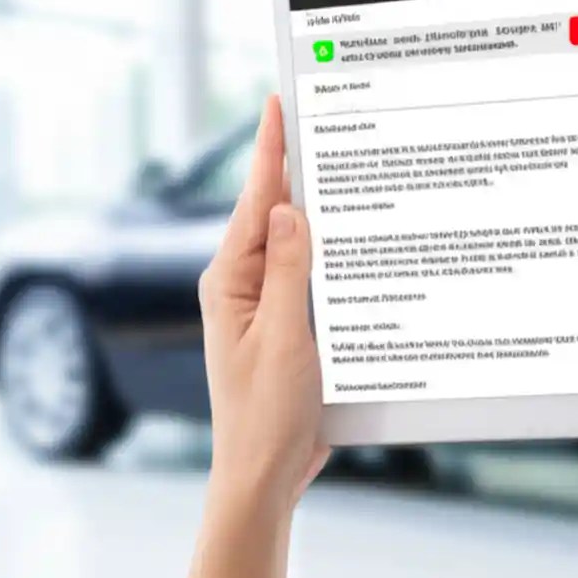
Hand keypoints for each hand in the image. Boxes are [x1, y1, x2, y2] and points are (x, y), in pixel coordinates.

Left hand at [198, 96, 329, 508]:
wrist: (265, 473)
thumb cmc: (265, 415)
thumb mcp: (282, 338)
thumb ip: (288, 271)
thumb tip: (287, 208)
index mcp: (229, 282)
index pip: (253, 202)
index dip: (269, 149)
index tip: (278, 103)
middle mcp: (242, 286)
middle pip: (273, 214)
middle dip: (295, 168)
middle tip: (317, 119)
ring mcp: (264, 305)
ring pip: (295, 244)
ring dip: (316, 212)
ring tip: (337, 165)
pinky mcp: (286, 324)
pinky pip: (309, 276)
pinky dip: (329, 254)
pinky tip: (349, 240)